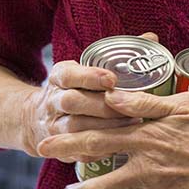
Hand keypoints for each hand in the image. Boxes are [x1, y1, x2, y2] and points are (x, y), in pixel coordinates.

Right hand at [21, 32, 158, 157]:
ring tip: (132, 124)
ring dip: (104, 127)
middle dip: (103, 105)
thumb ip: (116, 57)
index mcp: (59, 76)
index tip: (112, 79)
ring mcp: (52, 125)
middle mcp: (52, 100)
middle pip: (72, 102)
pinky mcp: (59, 148)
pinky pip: (77, 151)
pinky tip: (119, 144)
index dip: (90, 77)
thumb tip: (151, 37)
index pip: (70, 74)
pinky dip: (98, 149)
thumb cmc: (75, 90)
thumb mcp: (84, 68)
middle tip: (131, 106)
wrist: (37, 118)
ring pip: (75, 128)